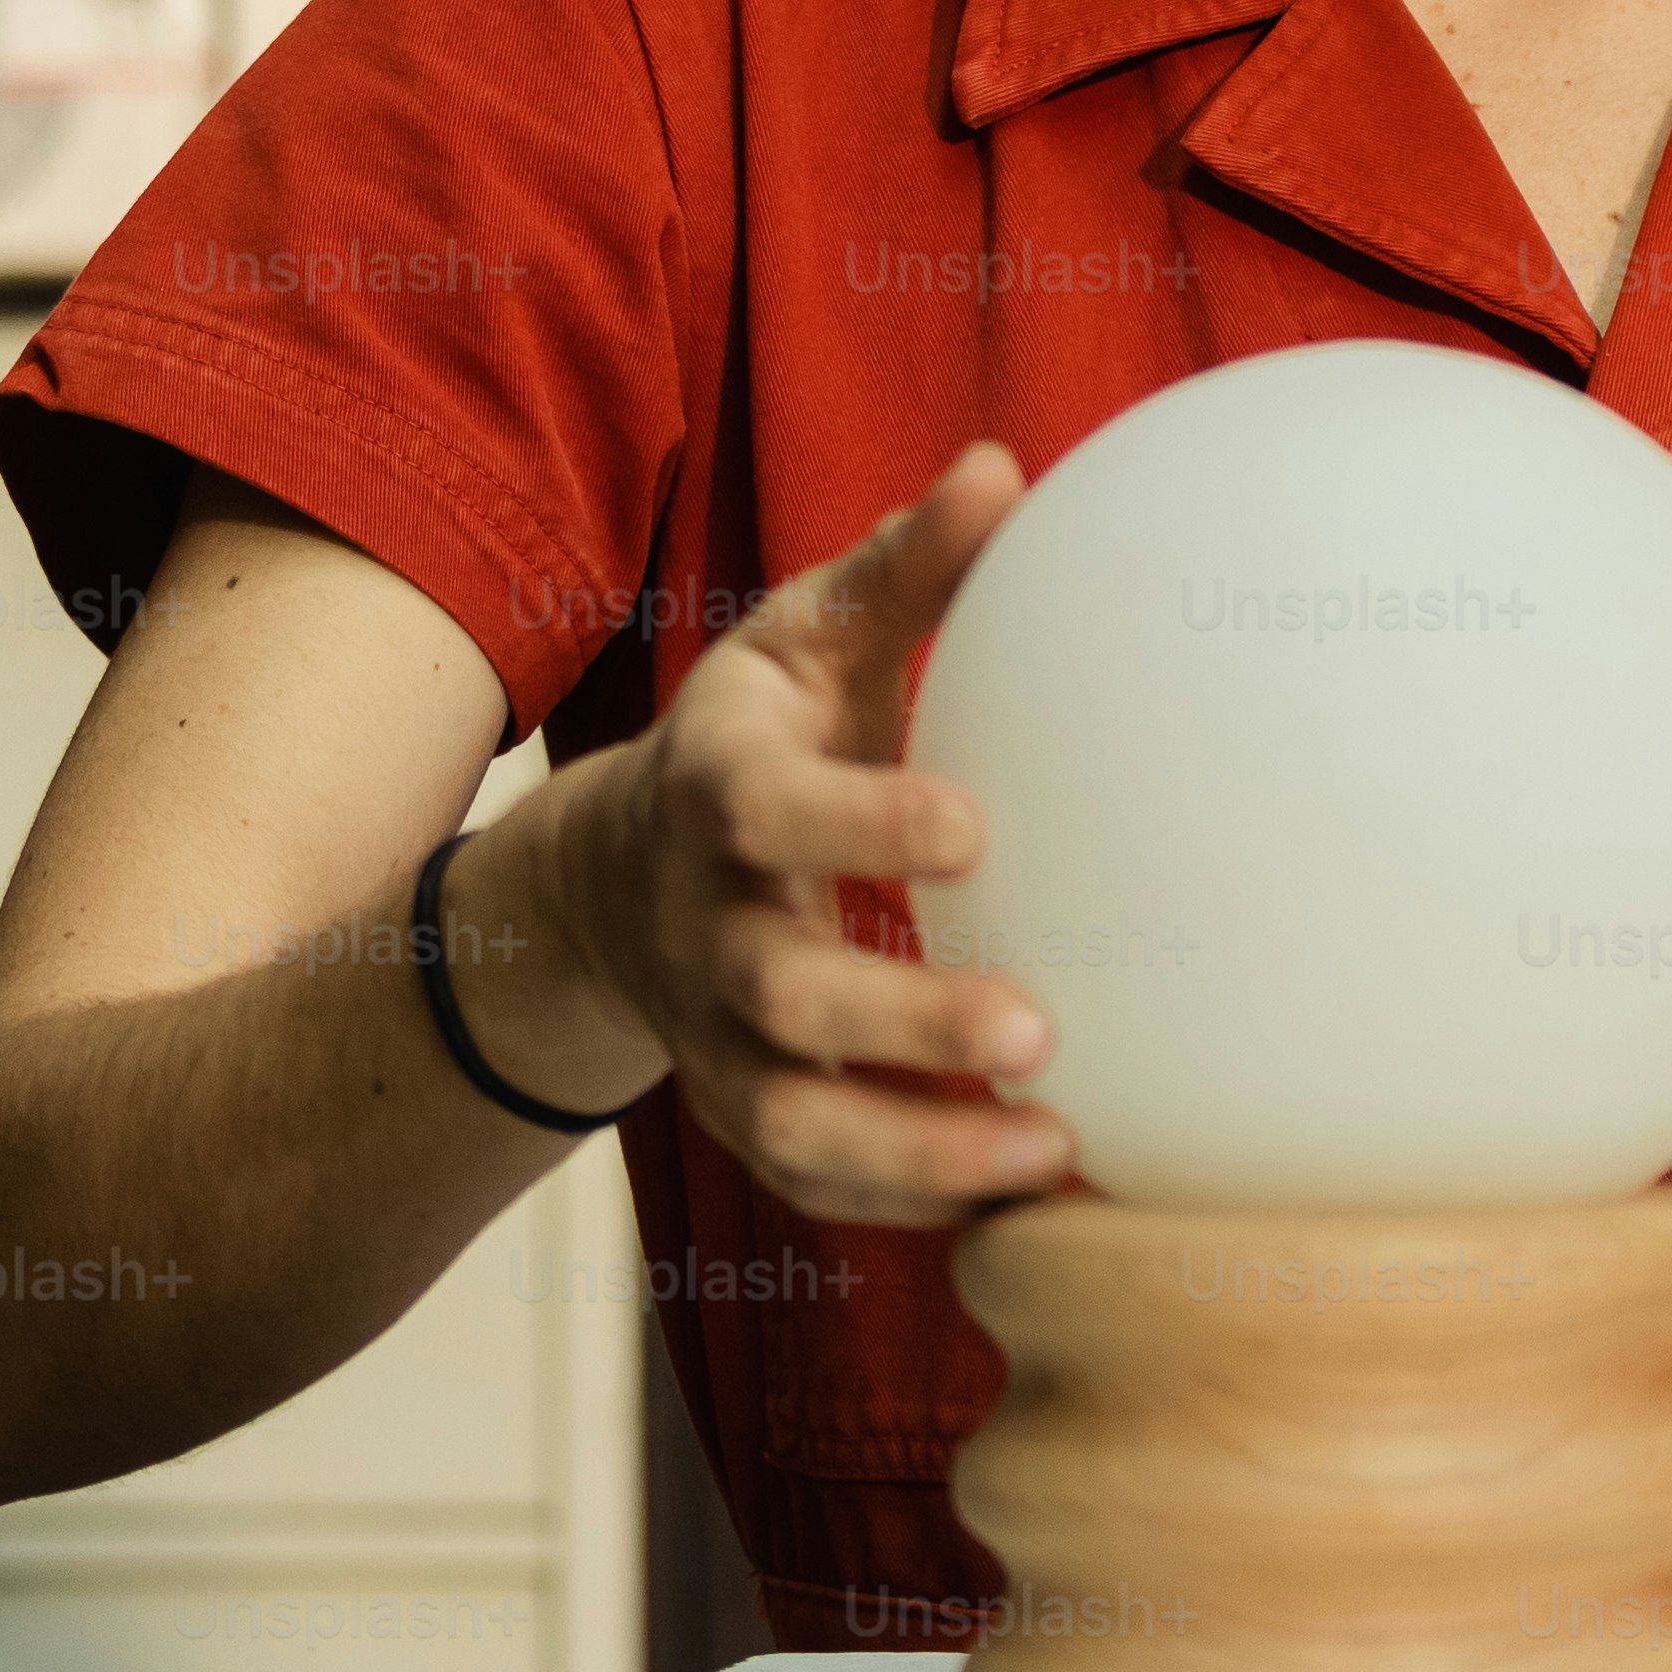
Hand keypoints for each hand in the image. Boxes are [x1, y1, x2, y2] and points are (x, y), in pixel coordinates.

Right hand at [491, 444, 1070, 1225]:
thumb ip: (905, 568)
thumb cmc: (763, 733)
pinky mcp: (745, 1111)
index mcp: (717, 790)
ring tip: (1050, 1146)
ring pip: (793, 1120)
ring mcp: (717, 1036)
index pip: (762, 811)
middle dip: (900, 1019)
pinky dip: (909, 1202)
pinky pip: (814, 1180)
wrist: (621, 872)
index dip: (856, 823)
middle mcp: (706, 926)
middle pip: (780, 993)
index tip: (972, 830)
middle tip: (1037, 1027)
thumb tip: (1001, 468)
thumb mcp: (809, 637)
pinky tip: (1029, 1191)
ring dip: (917, 1148)